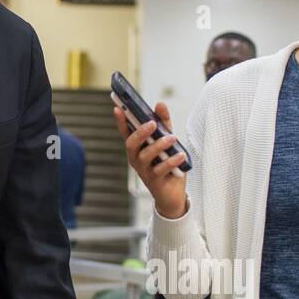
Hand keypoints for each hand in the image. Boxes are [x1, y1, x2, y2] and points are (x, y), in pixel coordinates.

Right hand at [114, 101, 187, 218]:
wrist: (172, 194)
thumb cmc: (168, 166)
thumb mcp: (167, 141)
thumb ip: (164, 123)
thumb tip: (160, 104)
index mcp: (137, 148)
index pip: (126, 133)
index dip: (121, 121)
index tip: (118, 108)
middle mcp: (136, 159)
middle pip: (131, 144)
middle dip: (141, 132)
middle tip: (153, 123)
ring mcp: (144, 171)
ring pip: (145, 156)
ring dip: (159, 145)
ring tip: (172, 138)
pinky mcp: (154, 181)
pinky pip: (160, 169)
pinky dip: (171, 161)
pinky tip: (180, 155)